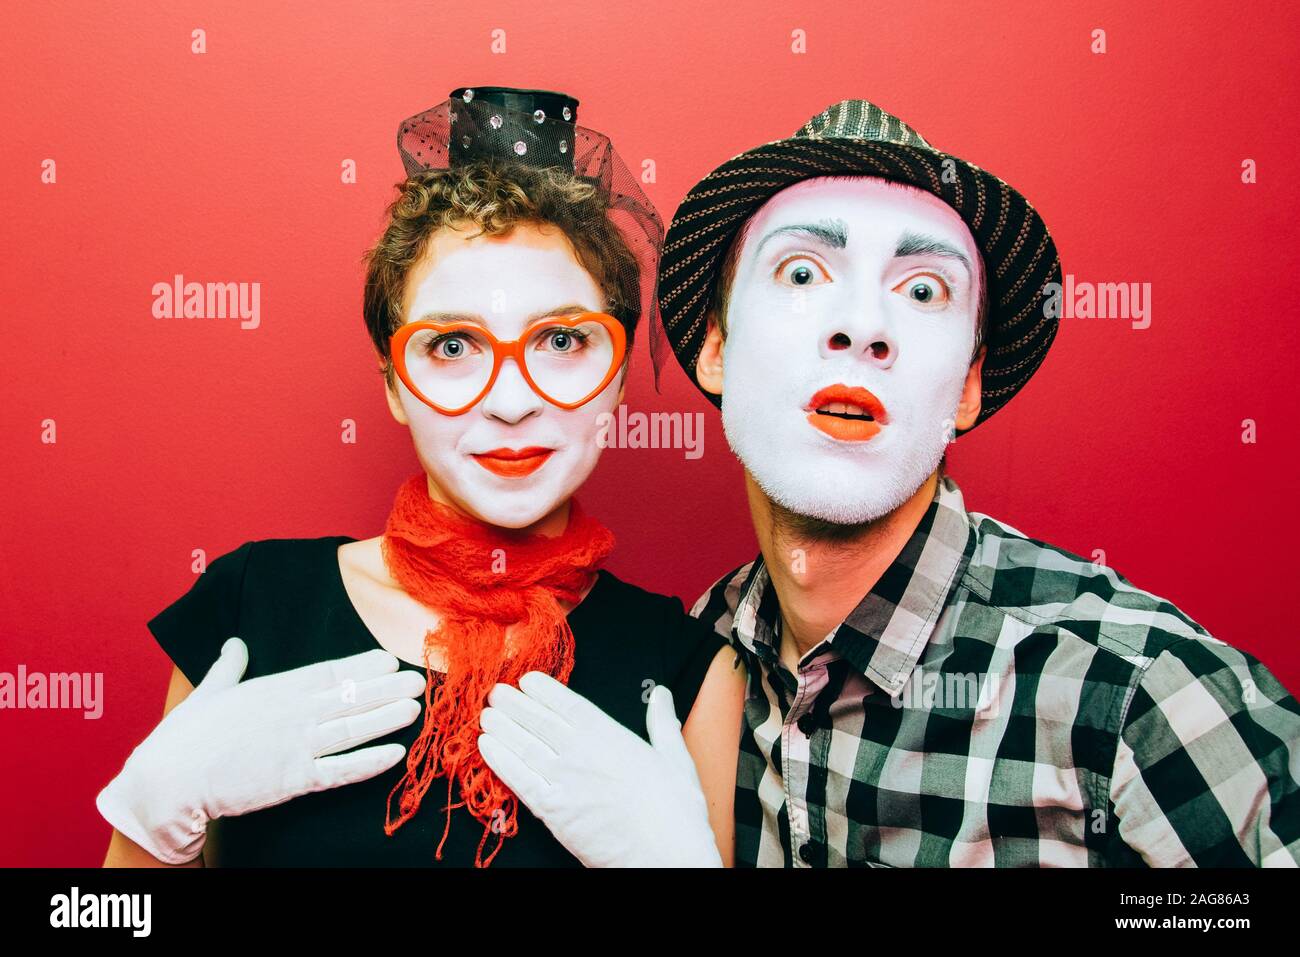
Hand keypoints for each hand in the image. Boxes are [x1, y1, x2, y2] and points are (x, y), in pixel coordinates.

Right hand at [96, 637, 424, 863]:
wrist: (168, 782)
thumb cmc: (184, 737)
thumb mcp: (210, 690)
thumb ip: (229, 666)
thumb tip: (236, 643)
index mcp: (274, 688)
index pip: (330, 672)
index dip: (364, 666)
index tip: (389, 660)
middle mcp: (292, 713)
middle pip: (351, 696)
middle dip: (388, 688)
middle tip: (420, 680)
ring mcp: (296, 746)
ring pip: (353, 728)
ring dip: (387, 719)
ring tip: (415, 710)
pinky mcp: (294, 780)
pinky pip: (341, 771)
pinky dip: (370, 762)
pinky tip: (395, 754)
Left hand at [477, 671, 721, 867]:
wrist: (665, 853)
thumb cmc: (676, 810)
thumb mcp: (676, 757)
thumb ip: (662, 723)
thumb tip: (661, 694)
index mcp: (609, 735)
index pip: (567, 703)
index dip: (543, 689)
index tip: (527, 679)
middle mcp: (581, 752)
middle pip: (539, 721)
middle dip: (514, 704)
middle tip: (496, 692)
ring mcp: (564, 781)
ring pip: (523, 746)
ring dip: (502, 728)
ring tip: (486, 715)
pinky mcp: (553, 811)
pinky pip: (518, 780)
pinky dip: (500, 761)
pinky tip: (487, 747)